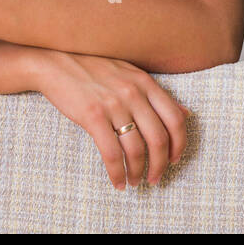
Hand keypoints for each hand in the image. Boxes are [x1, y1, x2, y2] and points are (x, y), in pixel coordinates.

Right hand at [35, 52, 189, 189]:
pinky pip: (112, 153)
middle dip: (160, 165)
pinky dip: (117, 173)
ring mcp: (114, 104)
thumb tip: (187, 113)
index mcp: (145, 82)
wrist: (56, 63)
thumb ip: (157, 94)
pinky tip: (117, 182)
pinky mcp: (93, 116)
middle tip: (155, 179)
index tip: (174, 160)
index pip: (175, 119)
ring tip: (135, 181)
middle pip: (159, 138)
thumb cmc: (93, 69)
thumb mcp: (130, 74)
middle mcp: (134, 93)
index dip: (179, 145)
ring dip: (138, 172)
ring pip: (136, 149)